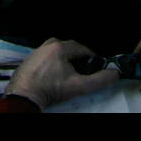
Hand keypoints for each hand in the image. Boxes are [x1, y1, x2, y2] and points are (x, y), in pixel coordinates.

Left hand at [5, 39, 119, 109]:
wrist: (24, 95)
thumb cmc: (52, 89)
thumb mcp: (79, 86)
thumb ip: (99, 80)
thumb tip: (115, 73)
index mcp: (60, 47)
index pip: (82, 48)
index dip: (91, 57)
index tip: (95, 66)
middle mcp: (47, 45)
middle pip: (69, 47)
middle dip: (77, 57)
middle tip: (82, 70)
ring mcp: (36, 51)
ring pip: (56, 51)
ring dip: (64, 59)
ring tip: (68, 72)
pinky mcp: (29, 59)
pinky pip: (45, 56)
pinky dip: (52, 62)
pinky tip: (53, 74)